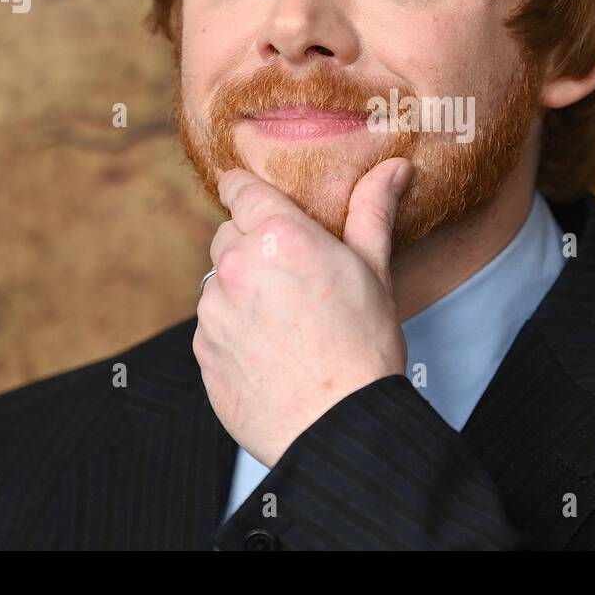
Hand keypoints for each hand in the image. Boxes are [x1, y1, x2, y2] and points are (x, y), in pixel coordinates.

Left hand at [193, 157, 413, 467]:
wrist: (338, 428)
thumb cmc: (364, 347)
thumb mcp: (375, 271)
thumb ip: (372, 212)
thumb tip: (393, 167)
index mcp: (277, 236)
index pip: (239, 188)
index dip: (249, 190)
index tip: (255, 196)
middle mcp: (235, 267)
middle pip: (227, 235)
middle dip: (252, 245)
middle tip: (295, 275)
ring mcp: (212, 313)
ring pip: (219, 284)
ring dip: (243, 291)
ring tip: (288, 323)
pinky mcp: (202, 353)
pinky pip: (213, 327)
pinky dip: (235, 332)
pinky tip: (272, 353)